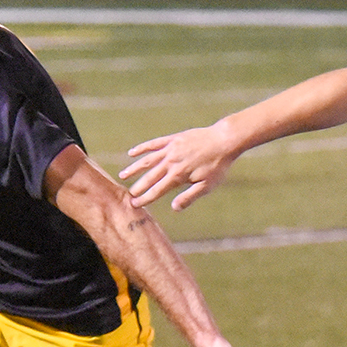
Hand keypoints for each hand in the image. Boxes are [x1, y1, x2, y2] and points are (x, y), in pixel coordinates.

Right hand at [121, 126, 235, 209]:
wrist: (224, 140)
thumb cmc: (217, 165)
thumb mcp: (207, 185)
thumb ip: (189, 197)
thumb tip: (174, 208)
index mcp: (178, 176)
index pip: (157, 190)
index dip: (145, 198)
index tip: (135, 204)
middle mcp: (171, 162)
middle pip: (150, 177)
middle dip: (138, 187)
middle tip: (128, 195)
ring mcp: (170, 149)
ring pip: (147, 160)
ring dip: (134, 168)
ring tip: (123, 175)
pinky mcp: (173, 139)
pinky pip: (153, 144)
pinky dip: (142, 148)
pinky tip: (132, 153)